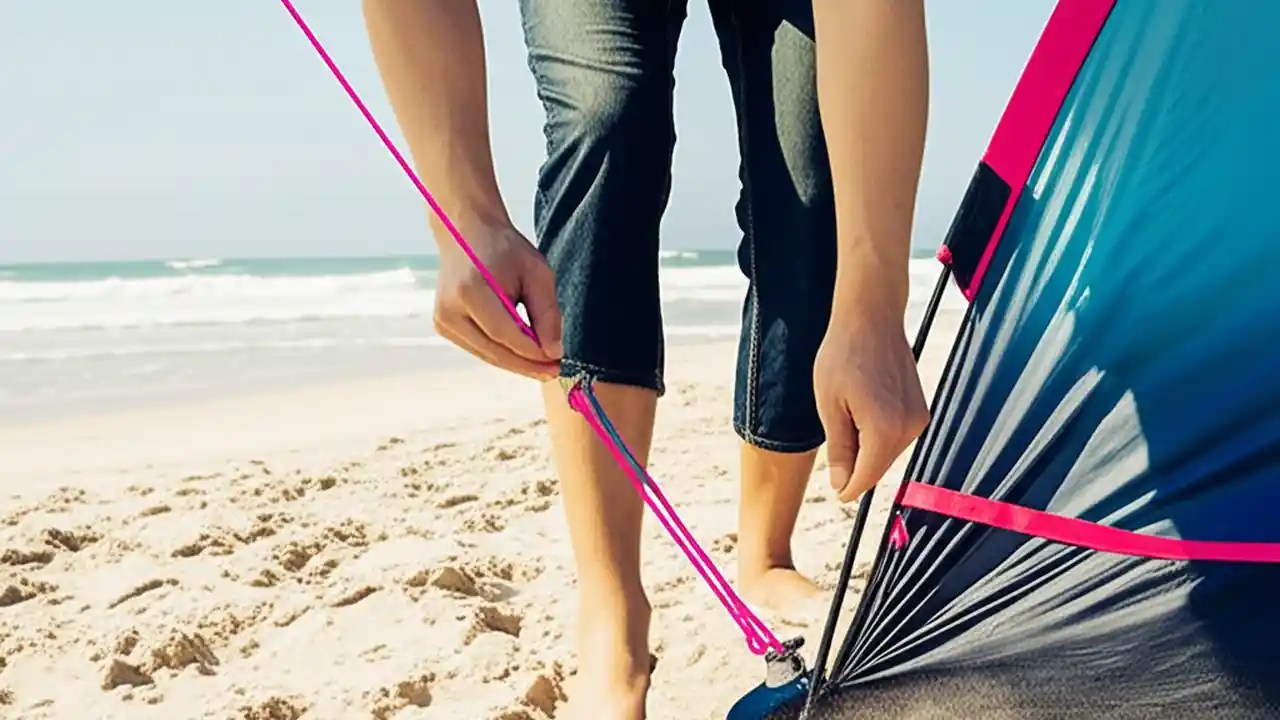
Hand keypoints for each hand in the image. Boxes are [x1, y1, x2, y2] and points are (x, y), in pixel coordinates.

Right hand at [433, 223, 562, 379]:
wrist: (467, 232)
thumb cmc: (504, 249)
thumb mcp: (537, 273)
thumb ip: (546, 313)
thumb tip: (552, 351)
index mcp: (470, 290)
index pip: (504, 333)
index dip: (531, 352)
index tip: (557, 360)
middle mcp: (450, 309)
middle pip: (494, 351)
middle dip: (527, 365)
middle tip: (553, 372)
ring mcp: (443, 320)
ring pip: (486, 355)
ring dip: (516, 364)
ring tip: (543, 367)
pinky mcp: (443, 326)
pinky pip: (479, 349)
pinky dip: (502, 354)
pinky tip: (522, 355)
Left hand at [814, 311, 928, 502]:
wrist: (871, 318)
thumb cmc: (843, 355)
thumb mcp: (829, 405)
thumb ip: (839, 450)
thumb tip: (843, 487)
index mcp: (884, 429)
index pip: (866, 479)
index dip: (847, 489)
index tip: (835, 492)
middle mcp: (909, 428)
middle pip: (878, 468)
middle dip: (855, 465)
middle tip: (836, 433)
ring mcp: (919, 419)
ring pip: (887, 453)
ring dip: (866, 447)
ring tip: (848, 410)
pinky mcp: (921, 411)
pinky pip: (896, 437)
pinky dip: (877, 435)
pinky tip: (862, 408)